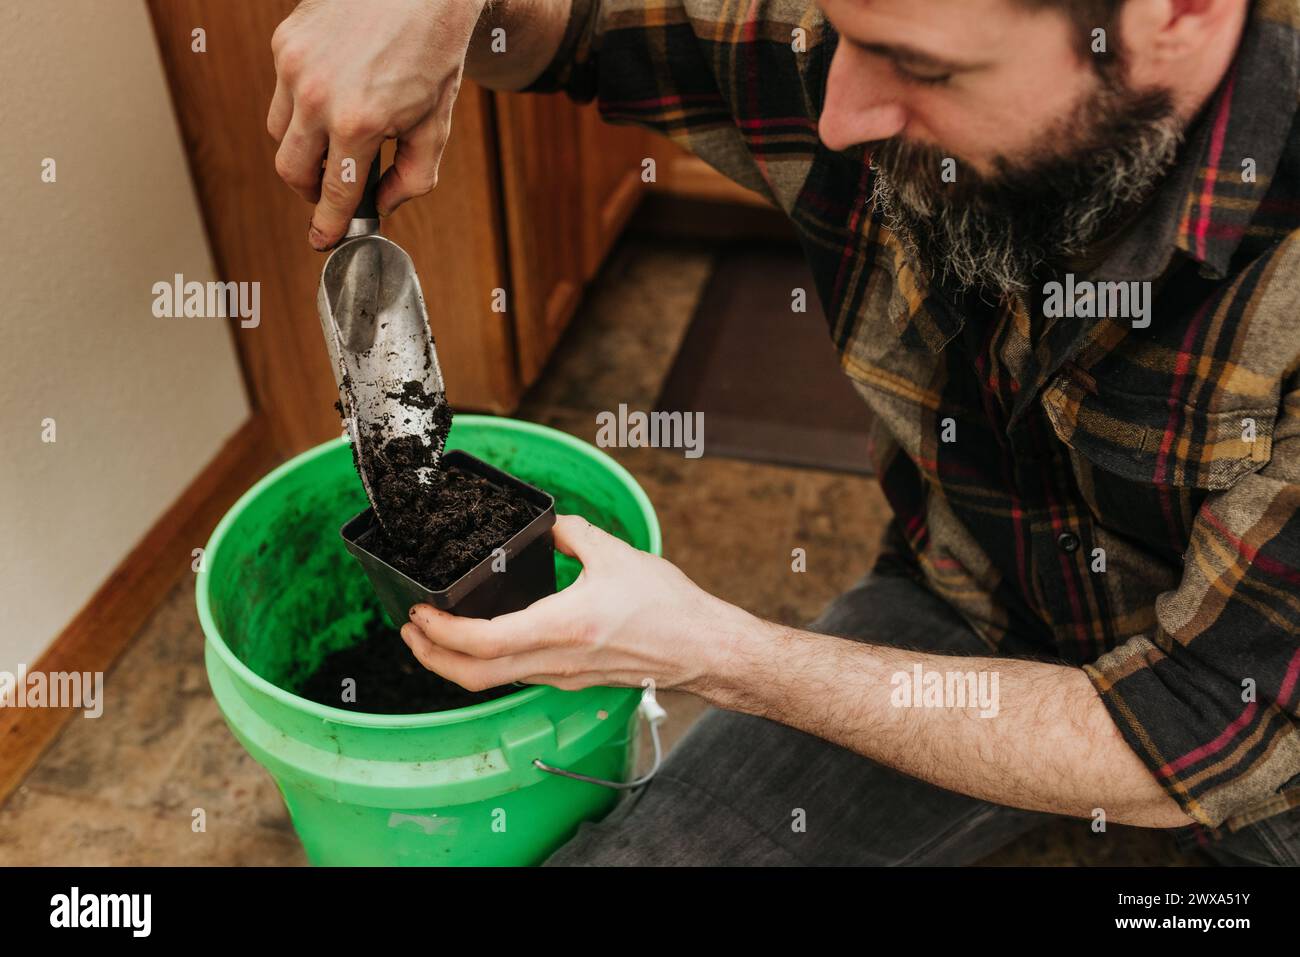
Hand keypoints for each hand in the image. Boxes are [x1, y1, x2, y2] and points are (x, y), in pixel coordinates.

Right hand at [267, 0, 485, 248]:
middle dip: (309, 190)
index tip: (322, 240)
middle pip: (290, 169)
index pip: (334, 194)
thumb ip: (412, 177)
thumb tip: (384, 205)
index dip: (328, 224)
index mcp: (358, 123)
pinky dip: (303, 103)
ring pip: (280, 131)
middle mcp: (316, 96)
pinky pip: (282, 90)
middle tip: (330, 191)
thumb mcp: (435, 125)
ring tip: (337, 138)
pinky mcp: (285, 41)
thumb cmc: (433, 53)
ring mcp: (294, 66)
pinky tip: (335, 90)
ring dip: (304, 146)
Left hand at [400, 514, 760, 697]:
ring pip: (492, 682)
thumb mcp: (616, 554)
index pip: (483, 642)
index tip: (420, 610)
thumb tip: (550, 526)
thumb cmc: (668, 607)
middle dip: (430, 657)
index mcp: (562, 626)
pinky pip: (516, 676)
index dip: (441, 631)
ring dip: (455, 662)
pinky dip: (487, 662)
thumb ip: (573, 534)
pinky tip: (485, 637)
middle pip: (474, 677)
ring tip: (436, 633)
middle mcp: (556, 660)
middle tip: (410, 629)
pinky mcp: (572, 679)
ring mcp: (562, 676)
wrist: (702, 648)